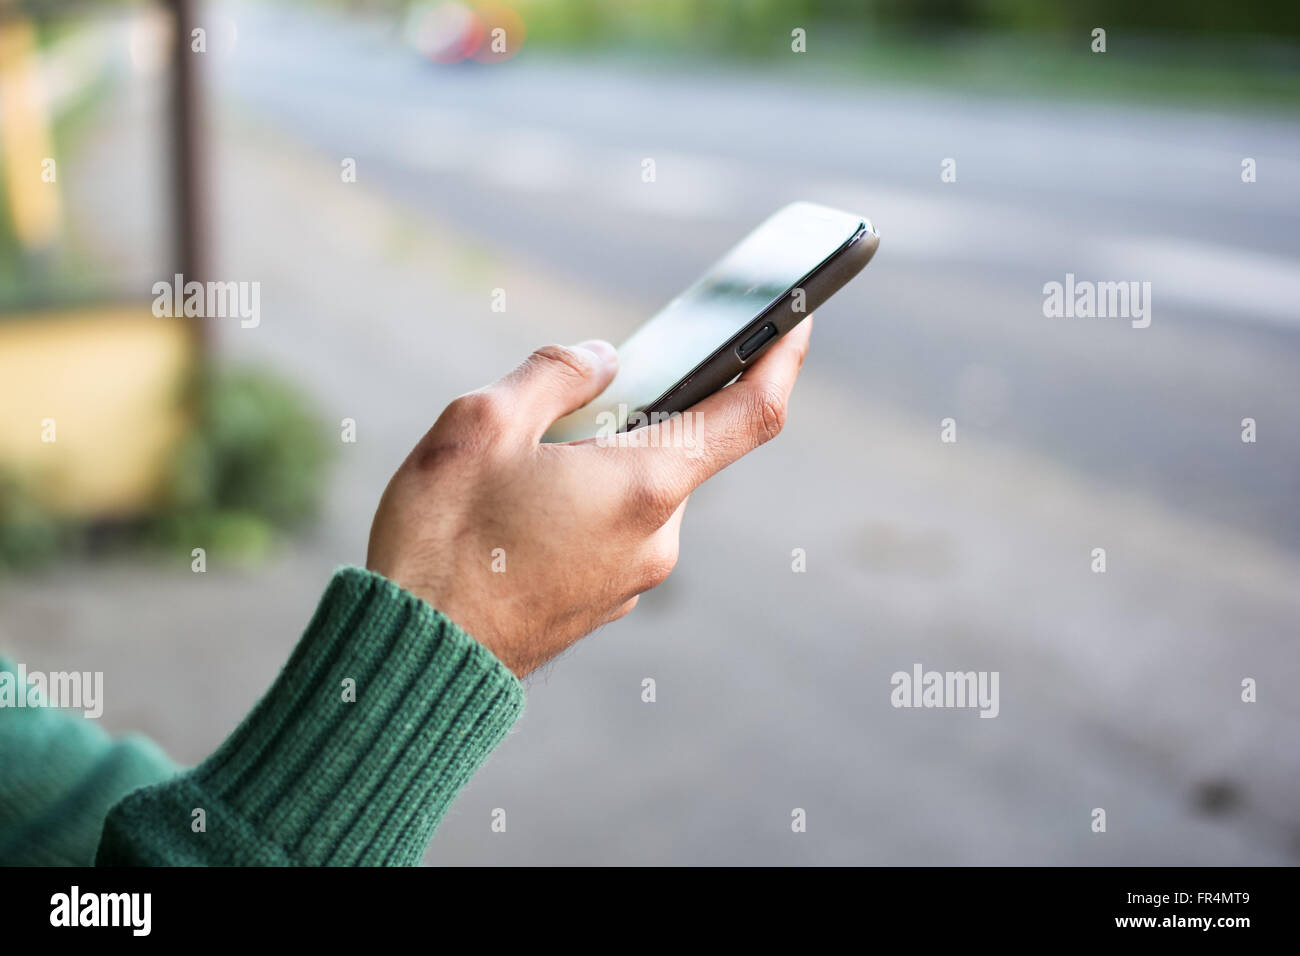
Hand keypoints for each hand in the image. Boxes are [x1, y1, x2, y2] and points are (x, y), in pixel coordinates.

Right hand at [366, 318, 812, 675]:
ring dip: (600, 462)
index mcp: (644, 485)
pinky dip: (586, 504)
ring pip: (637, 492)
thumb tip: (605, 358)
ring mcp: (632, 579)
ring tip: (519, 466)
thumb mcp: (481, 424)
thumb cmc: (442, 540)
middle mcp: (657, 538)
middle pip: (677, 448)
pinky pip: (613, 532)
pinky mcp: (603, 603)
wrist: (416, 657)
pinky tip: (518, 512)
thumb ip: (556, 375)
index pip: (750, 412)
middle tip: (567, 401)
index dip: (782, 357)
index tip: (797, 317)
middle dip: (635, 412)